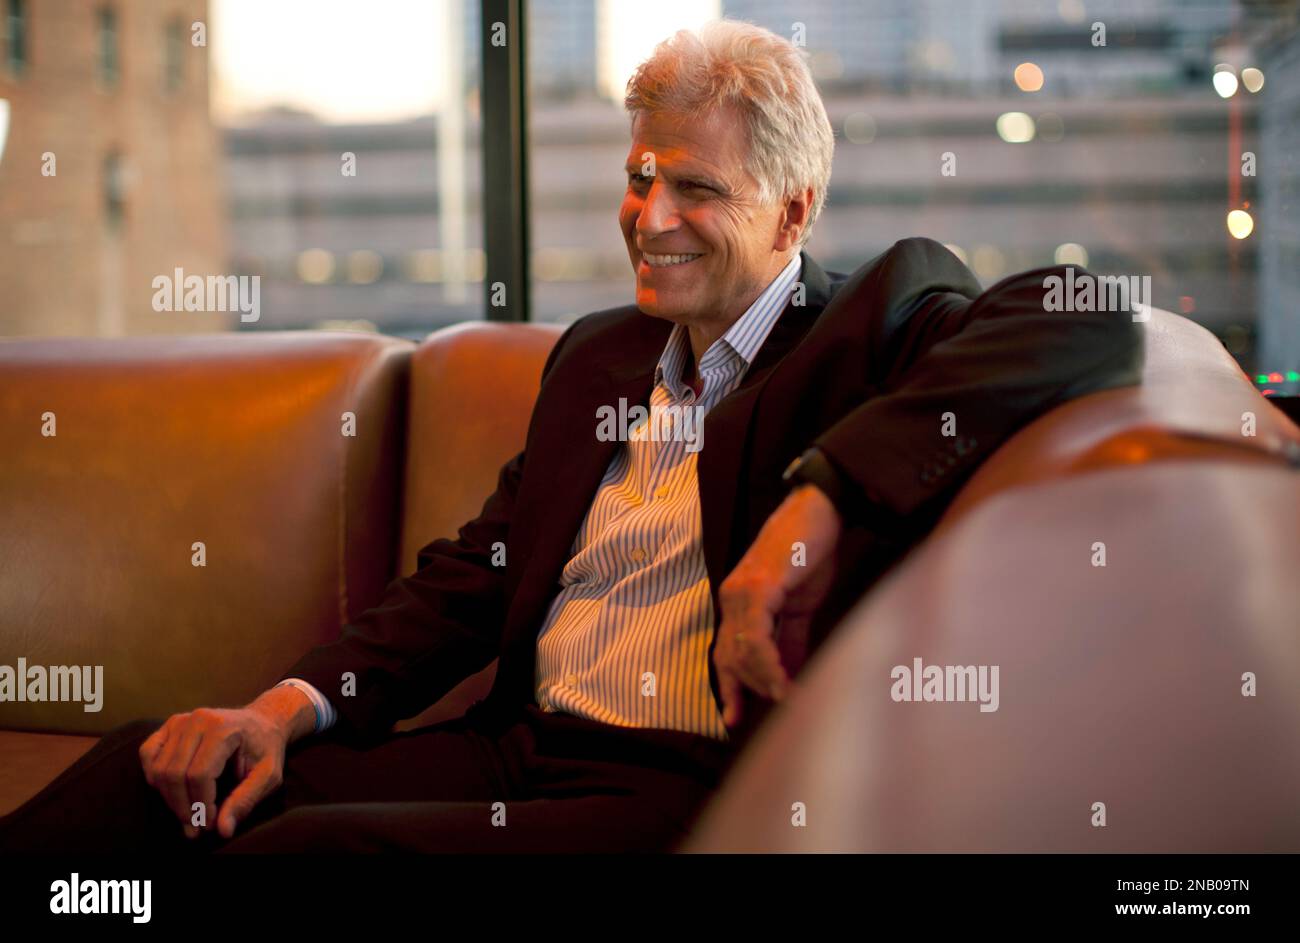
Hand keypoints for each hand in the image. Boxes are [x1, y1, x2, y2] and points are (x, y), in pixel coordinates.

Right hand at [138, 700, 292, 839]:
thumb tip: (222, 831)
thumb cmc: (266, 749)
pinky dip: (154, 777)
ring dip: (170, 798)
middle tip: (196, 827)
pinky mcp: (170, 725)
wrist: (262, 722)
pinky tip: (172, 791)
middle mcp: (197, 720)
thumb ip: (245, 801)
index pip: (199, 774)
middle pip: (174, 774)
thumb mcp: (268, 776)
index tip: (210, 824)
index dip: (201, 805)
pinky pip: (148, 754)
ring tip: (189, 812)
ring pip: (159, 769)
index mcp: (223, 728)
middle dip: (183, 807)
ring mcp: (180, 720)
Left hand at [715, 483, 841, 727]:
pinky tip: (783, 679)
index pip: (725, 653)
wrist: (819, 511)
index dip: (730, 688)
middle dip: (752, 688)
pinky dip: (768, 662)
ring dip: (764, 680)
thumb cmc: (809, 552)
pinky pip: (756, 635)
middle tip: (779, 704)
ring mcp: (741, 592)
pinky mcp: (758, 587)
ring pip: (741, 651)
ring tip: (786, 698)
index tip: (734, 721)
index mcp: (738, 602)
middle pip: (731, 658)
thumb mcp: (799, 603)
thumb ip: (791, 637)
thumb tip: (792, 671)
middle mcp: (732, 598)